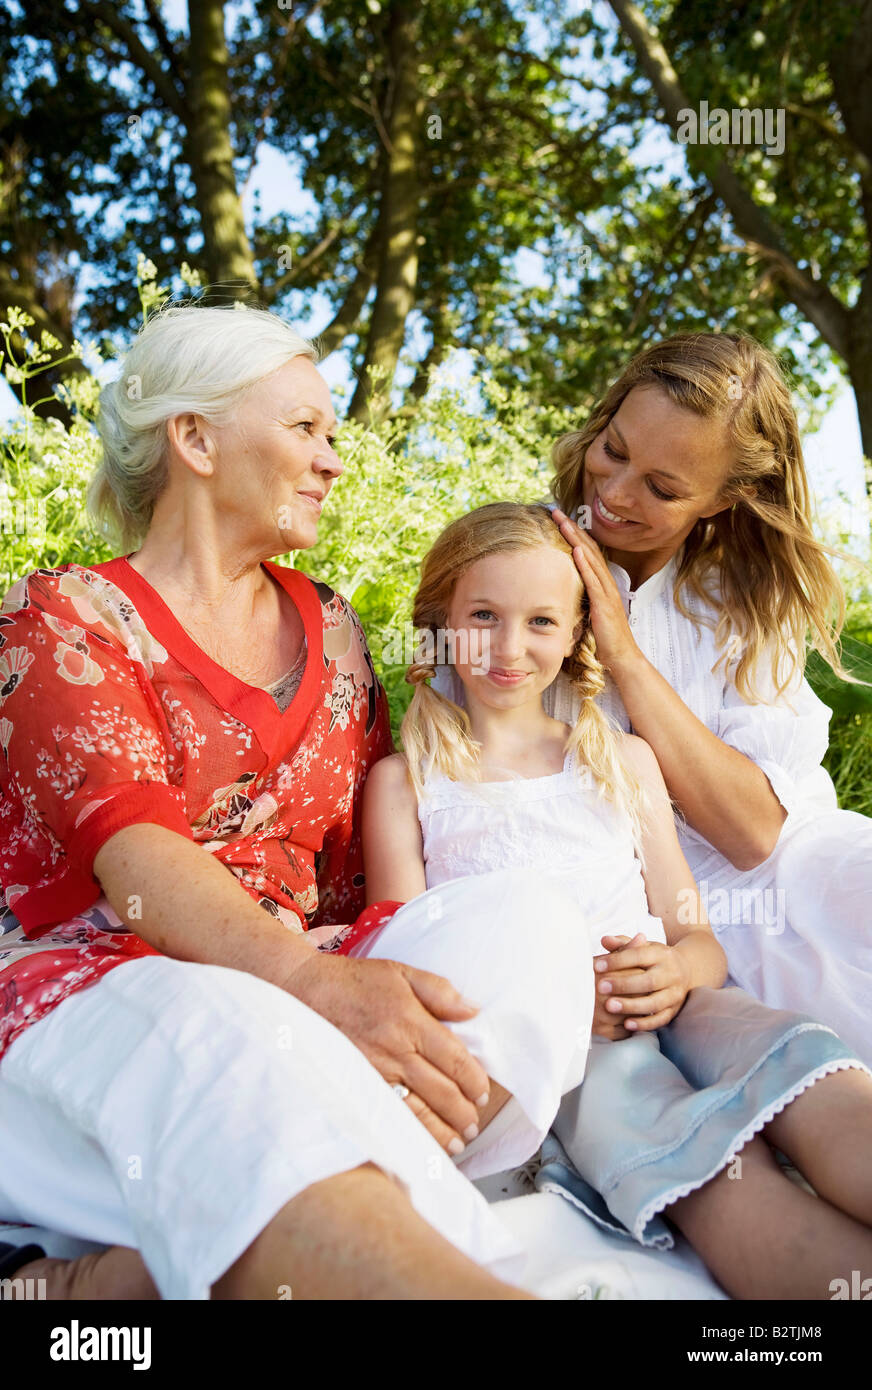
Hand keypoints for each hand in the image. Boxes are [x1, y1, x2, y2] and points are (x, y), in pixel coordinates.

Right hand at [287, 951, 489, 1155]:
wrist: (301, 993)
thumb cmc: (351, 982)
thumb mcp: (400, 972)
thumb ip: (439, 991)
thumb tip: (472, 1010)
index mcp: (411, 1022)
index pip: (455, 1060)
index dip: (474, 1081)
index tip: (483, 1092)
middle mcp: (395, 1051)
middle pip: (441, 1092)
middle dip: (464, 1112)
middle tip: (474, 1122)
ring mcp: (374, 1073)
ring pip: (417, 1112)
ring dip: (442, 1130)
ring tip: (458, 1141)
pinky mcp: (355, 1088)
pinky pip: (389, 1117)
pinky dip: (409, 1133)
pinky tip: (420, 1144)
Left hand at [550, 508, 639, 673]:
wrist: (623, 659)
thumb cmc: (605, 641)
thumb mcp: (590, 615)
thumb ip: (581, 601)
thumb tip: (564, 594)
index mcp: (603, 586)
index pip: (588, 554)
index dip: (574, 536)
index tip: (559, 521)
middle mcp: (607, 585)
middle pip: (590, 549)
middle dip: (573, 529)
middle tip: (557, 512)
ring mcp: (608, 593)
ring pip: (592, 560)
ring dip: (577, 539)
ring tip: (564, 522)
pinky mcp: (605, 605)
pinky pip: (595, 581)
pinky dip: (586, 564)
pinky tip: (577, 550)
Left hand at [592, 931, 690, 1034]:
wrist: (687, 969)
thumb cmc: (654, 958)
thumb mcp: (643, 947)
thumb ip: (623, 944)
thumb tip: (605, 940)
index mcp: (661, 954)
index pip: (639, 955)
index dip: (618, 960)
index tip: (597, 965)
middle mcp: (671, 973)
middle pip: (648, 981)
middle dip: (623, 985)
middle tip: (600, 987)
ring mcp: (675, 993)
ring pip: (655, 1002)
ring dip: (632, 1005)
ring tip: (609, 1006)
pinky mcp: (674, 1010)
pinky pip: (661, 1019)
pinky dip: (645, 1023)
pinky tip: (627, 1024)